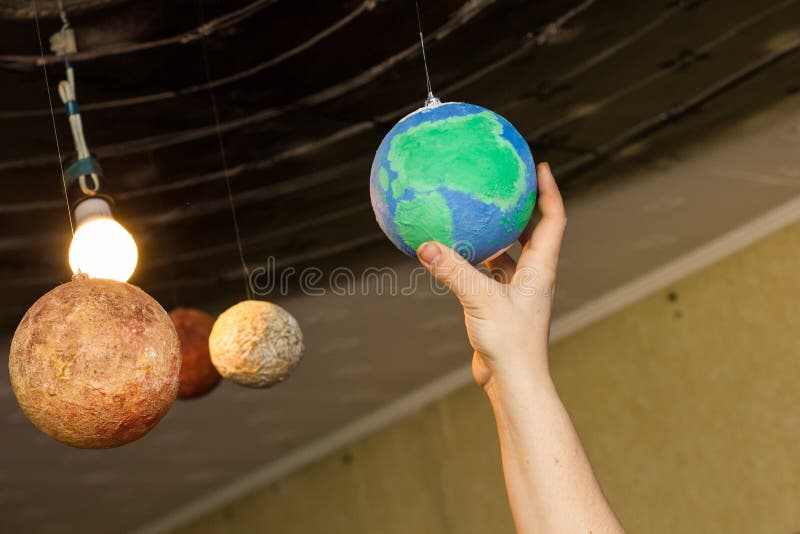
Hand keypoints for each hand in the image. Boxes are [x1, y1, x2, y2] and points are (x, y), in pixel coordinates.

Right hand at [416, 162, 565, 388]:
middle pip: (532, 232)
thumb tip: (424, 245)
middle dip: (521, 208)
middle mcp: (532, 277)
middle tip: (504, 185)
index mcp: (540, 269)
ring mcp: (517, 293)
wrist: (514, 383)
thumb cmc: (511, 343)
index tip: (539, 167)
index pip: (552, 220)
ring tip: (474, 214)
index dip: (549, 192)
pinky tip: (453, 255)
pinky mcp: (500, 307)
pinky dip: (474, 261)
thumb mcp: (480, 301)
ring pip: (508, 254)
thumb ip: (453, 271)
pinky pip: (488, 274)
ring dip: (495, 235)